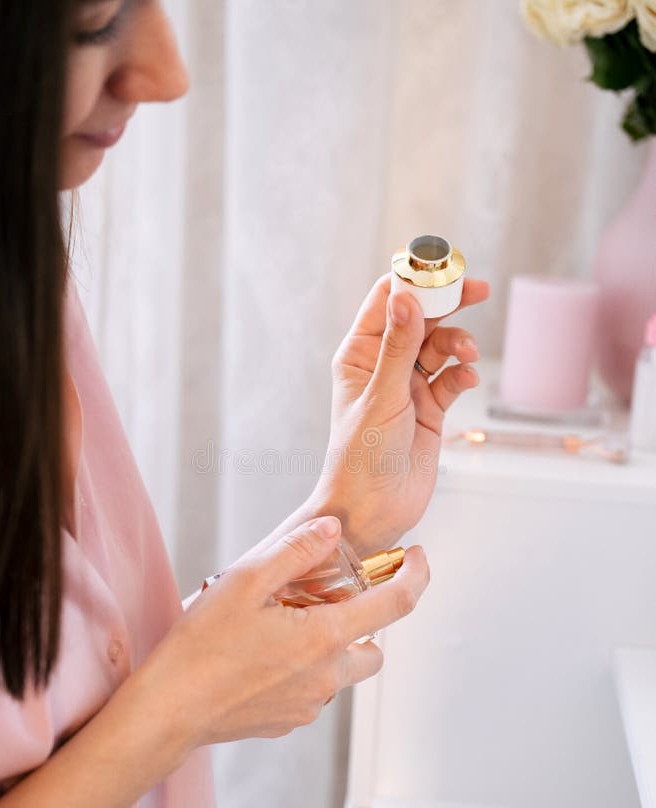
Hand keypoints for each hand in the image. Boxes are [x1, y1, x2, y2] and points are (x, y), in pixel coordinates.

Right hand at [138, 516, 428, 750]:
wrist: (169, 710)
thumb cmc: (203, 643)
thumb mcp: (246, 580)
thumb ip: (297, 550)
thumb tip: (334, 529)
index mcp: (324, 636)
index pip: (396, 604)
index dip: (416, 576)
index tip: (417, 557)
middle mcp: (328, 676)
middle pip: (376, 647)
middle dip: (366, 622)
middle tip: (328, 600)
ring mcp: (310, 704)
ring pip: (344, 671)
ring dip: (332, 648)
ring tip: (286, 627)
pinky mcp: (290, 721)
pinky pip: (315, 691)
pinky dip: (306, 670)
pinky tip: (266, 657)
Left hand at [311, 274, 489, 555]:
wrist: (372, 511)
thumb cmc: (359, 458)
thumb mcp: (382, 397)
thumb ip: (399, 348)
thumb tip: (406, 297)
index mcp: (359, 355)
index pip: (386, 301)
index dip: (414, 281)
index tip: (443, 268)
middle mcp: (383, 367)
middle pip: (420, 318)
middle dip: (448, 304)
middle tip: (478, 290)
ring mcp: (408, 388)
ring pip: (440, 347)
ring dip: (458, 345)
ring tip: (469, 356)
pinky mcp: (429, 410)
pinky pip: (451, 379)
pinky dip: (463, 375)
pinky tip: (468, 380)